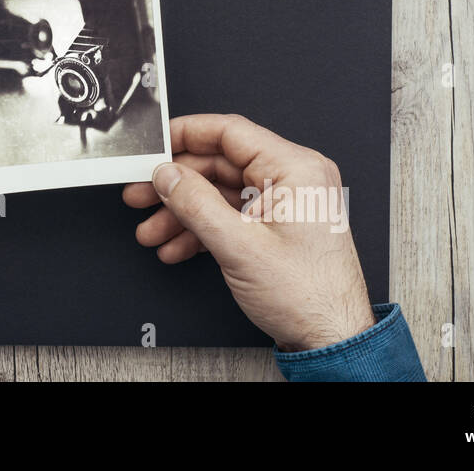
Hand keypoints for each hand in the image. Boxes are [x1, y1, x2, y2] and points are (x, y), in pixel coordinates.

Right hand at [124, 115, 375, 351]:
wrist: (331, 340)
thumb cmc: (309, 296)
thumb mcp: (239, 246)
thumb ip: (196, 204)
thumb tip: (167, 175)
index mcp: (295, 168)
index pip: (229, 133)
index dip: (185, 136)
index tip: (154, 146)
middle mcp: (293, 179)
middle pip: (219, 165)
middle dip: (176, 185)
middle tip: (141, 193)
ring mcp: (285, 203)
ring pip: (220, 193)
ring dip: (182, 213)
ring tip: (152, 230)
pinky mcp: (277, 226)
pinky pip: (231, 215)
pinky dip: (201, 229)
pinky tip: (176, 245)